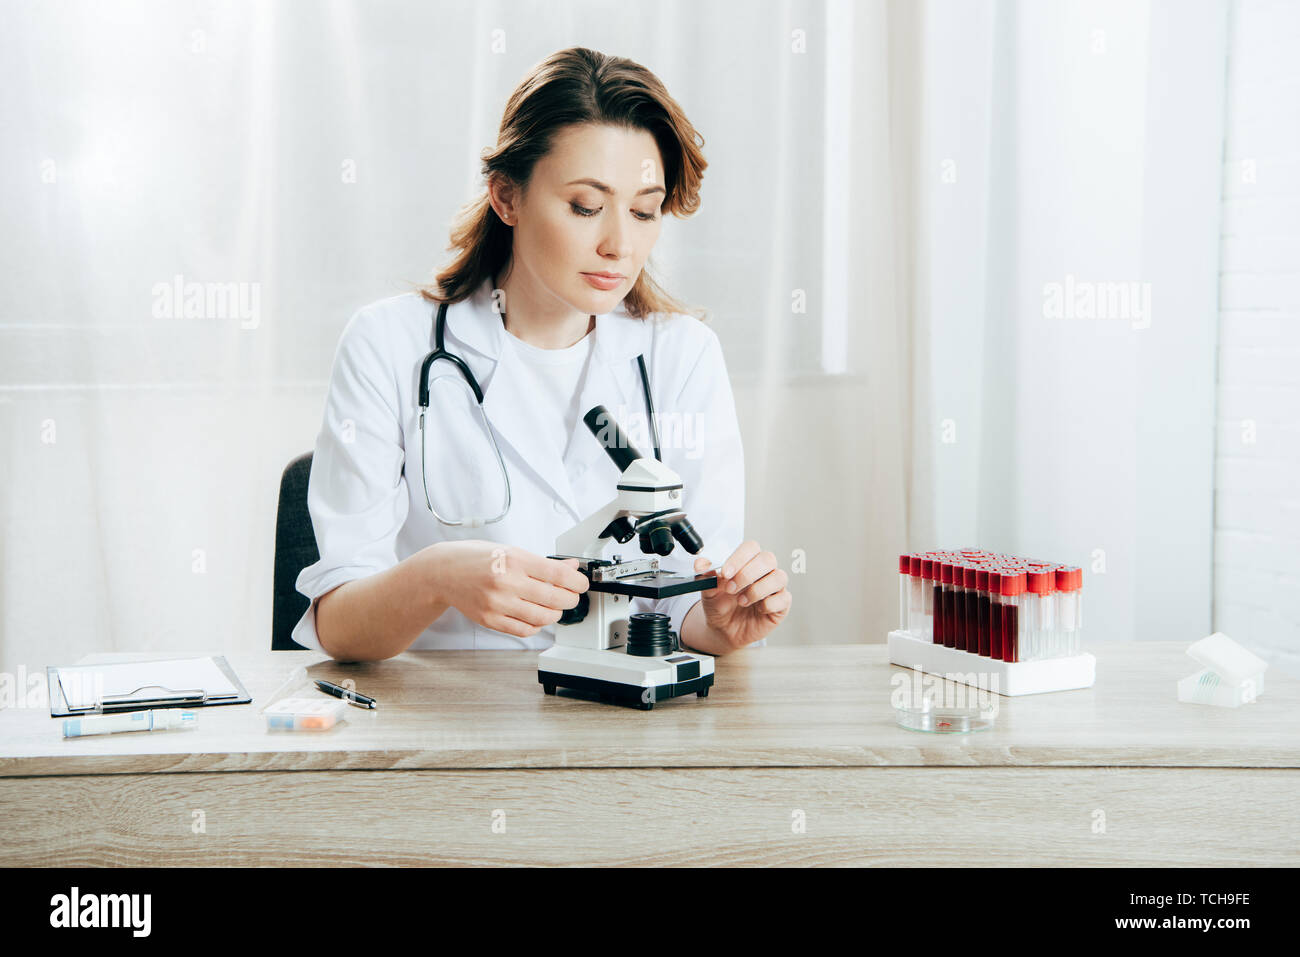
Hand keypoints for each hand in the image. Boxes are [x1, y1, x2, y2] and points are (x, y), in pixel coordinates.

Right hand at [432, 541, 588, 638]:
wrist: (444, 572)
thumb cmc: (477, 558)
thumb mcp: (512, 551)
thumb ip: (542, 562)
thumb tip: (570, 567)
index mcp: (514, 560)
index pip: (558, 575)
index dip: (577, 582)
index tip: (581, 583)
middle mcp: (506, 583)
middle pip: (554, 599)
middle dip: (570, 599)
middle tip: (571, 596)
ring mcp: (497, 604)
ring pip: (542, 618)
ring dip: (555, 614)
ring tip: (554, 606)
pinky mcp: (490, 620)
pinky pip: (524, 630)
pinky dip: (537, 625)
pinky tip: (537, 616)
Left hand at [691, 540, 791, 649]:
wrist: (724, 631)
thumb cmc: (720, 606)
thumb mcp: (708, 591)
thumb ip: (705, 576)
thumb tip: (700, 563)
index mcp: (747, 562)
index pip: (750, 548)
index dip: (739, 558)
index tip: (725, 573)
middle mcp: (764, 571)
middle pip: (767, 559)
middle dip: (747, 574)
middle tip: (731, 588)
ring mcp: (775, 587)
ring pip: (779, 577)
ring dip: (757, 590)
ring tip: (741, 601)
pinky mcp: (782, 604)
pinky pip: (784, 598)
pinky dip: (768, 604)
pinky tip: (757, 609)